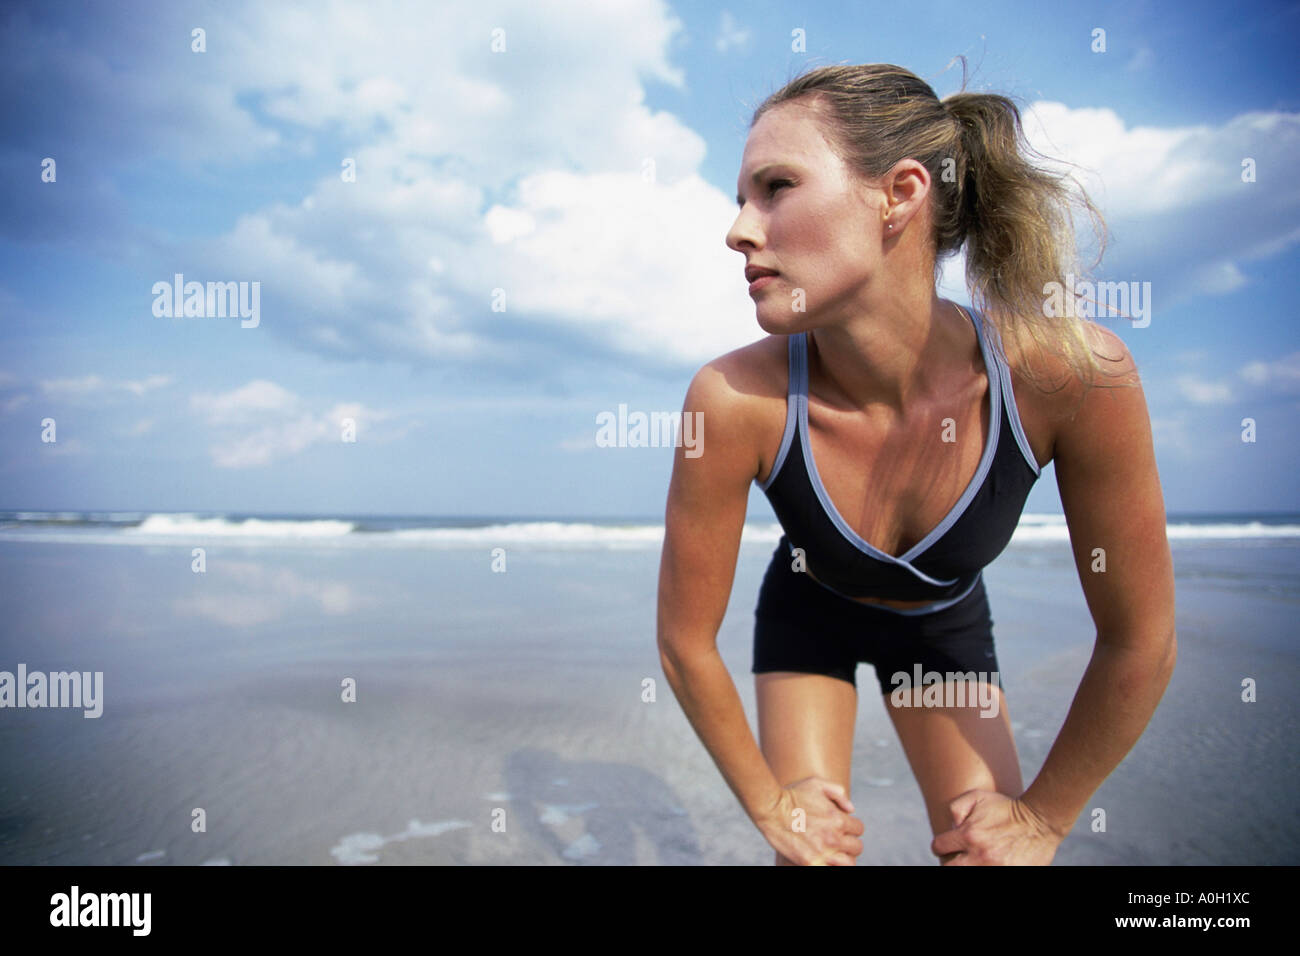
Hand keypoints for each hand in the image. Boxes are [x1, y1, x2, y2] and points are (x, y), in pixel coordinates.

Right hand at [756, 776, 864, 865]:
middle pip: (856, 847)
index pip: (859, 829)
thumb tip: (851, 809)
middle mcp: (833, 838)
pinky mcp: (810, 863)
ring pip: (848, 863)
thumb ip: (838, 793)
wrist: (770, 810)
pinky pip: (830, 868)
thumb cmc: (792, 795)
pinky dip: (830, 864)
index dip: (852, 827)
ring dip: (844, 857)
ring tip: (834, 853)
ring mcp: (822, 852)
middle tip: (837, 840)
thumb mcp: (817, 784)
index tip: (842, 827)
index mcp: (838, 819)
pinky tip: (825, 859)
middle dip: (849, 843)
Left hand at [930, 790, 1063, 864]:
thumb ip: (956, 808)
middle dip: (950, 862)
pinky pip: (988, 875)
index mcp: (969, 835)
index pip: (938, 847)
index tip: (946, 845)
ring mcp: (995, 868)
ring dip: (968, 866)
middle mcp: (979, 855)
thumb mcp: (978, 796)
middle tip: (957, 858)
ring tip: (973, 860)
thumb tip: (951, 827)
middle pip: (949, 868)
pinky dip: (985, 869)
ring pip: (968, 872)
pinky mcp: (1009, 873)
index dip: (940, 846)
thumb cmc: (1007, 807)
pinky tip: (988, 863)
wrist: (1040, 821)